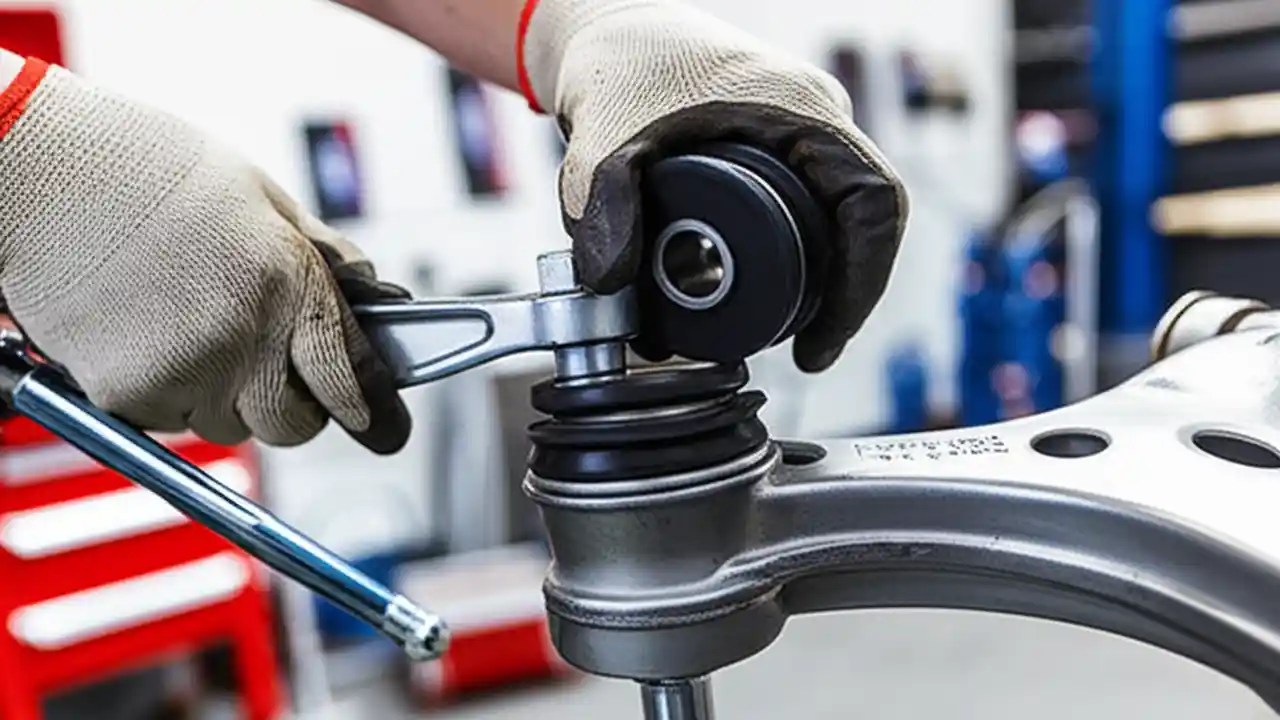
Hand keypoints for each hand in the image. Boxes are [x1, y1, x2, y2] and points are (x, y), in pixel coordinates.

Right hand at [0, 58, 409, 452]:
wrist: (41, 170)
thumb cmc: (151, 170)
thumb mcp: (263, 198)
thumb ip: (325, 257)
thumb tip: (377, 299)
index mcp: (287, 281)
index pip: (350, 378)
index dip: (370, 409)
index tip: (380, 425)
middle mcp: (242, 335)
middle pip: (295, 427)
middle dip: (295, 406)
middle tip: (272, 365)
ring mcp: (182, 371)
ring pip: (231, 428)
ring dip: (228, 398)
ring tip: (192, 328)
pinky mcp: (125, 396)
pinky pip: (171, 423)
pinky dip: (171, 396)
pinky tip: (151, 336)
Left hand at [520, 0, 907, 370]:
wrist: (614, 30)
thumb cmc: (623, 61)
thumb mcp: (606, 136)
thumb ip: (604, 209)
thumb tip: (608, 288)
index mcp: (801, 110)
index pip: (875, 201)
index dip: (864, 280)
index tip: (826, 336)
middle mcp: (816, 120)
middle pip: (865, 219)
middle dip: (845, 295)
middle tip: (810, 352)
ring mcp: (802, 133)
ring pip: (840, 218)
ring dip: (825, 280)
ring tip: (791, 338)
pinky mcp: (780, 148)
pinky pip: (814, 208)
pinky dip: (802, 258)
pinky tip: (774, 300)